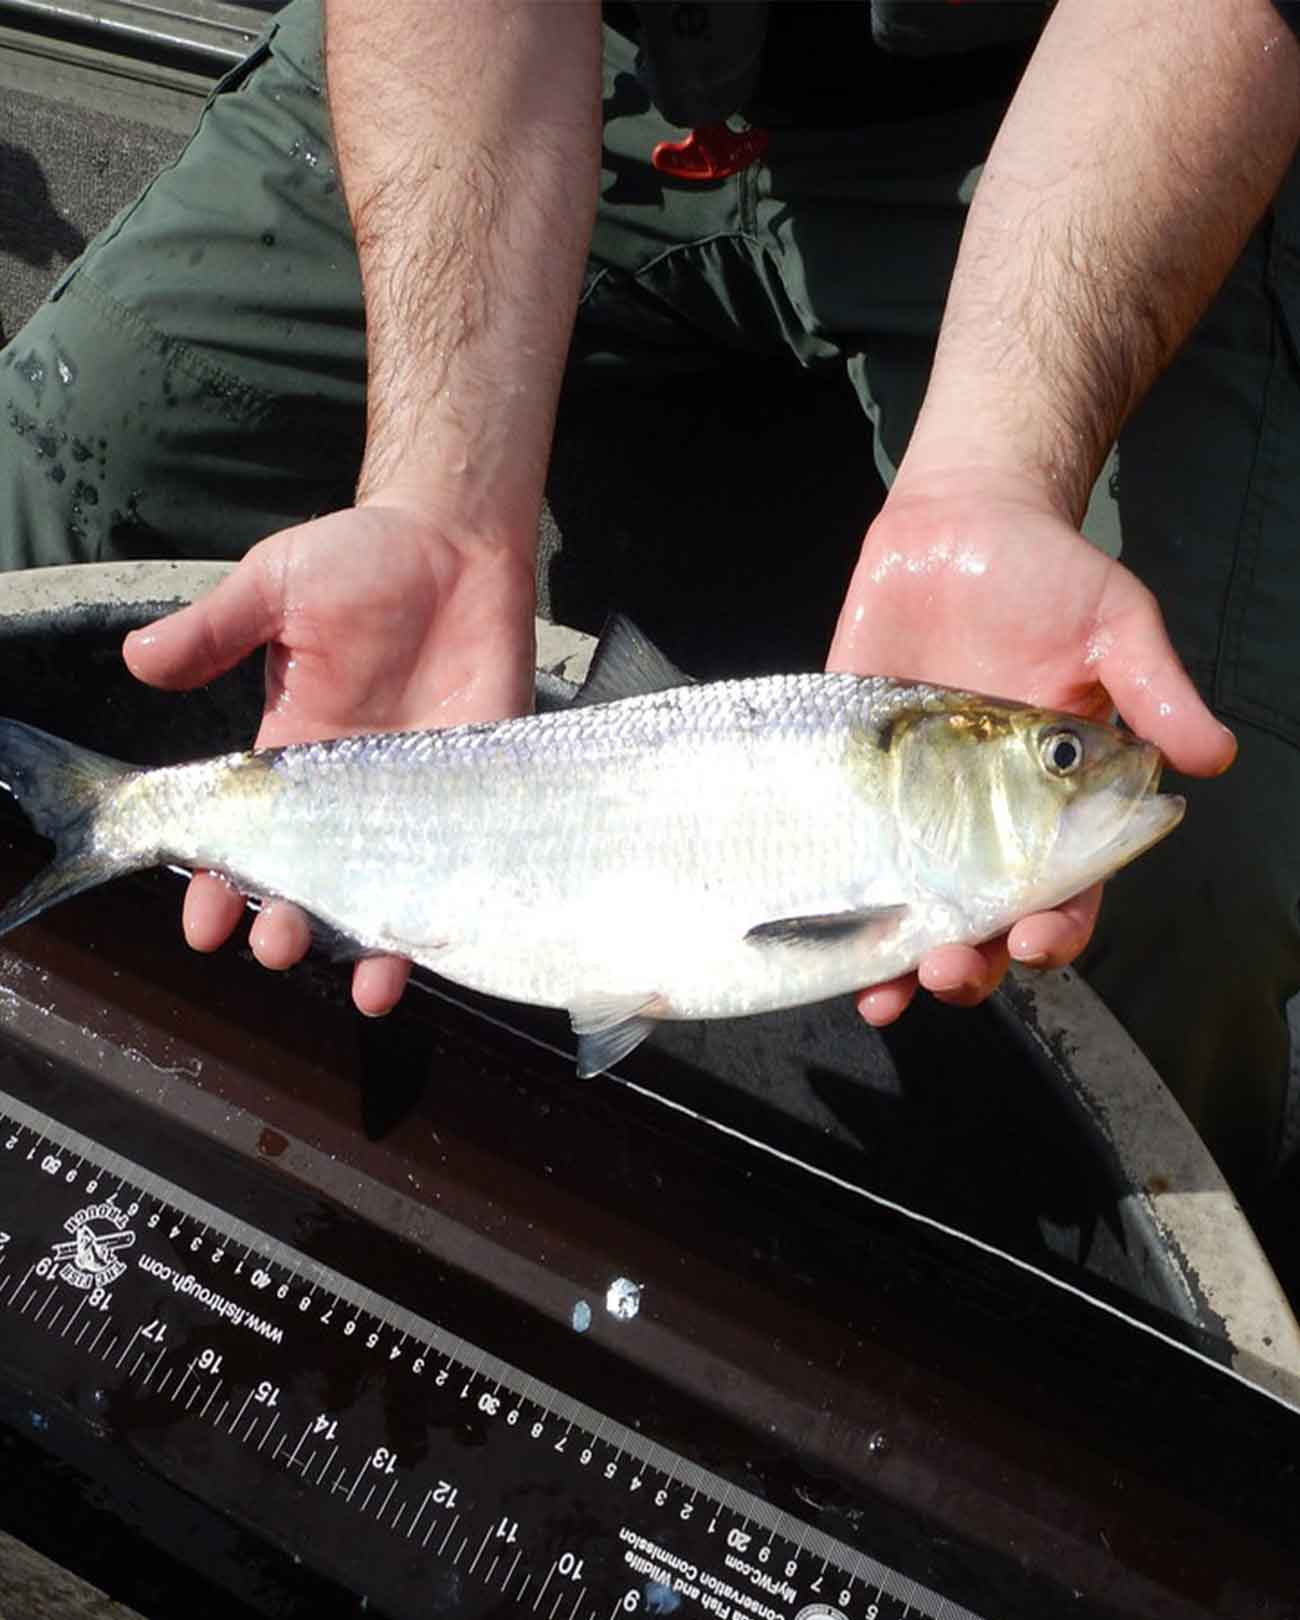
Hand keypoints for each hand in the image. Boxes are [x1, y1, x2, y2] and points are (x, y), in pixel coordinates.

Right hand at [124, 503, 535, 1013]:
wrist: (458, 543)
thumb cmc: (362, 560)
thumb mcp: (275, 587)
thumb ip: (214, 629)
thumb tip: (136, 660)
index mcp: (291, 757)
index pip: (245, 840)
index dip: (218, 884)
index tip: (203, 919)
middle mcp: (350, 795)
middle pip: (309, 885)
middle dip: (285, 926)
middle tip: (275, 941)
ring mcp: (415, 800)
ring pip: (386, 897)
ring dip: (367, 947)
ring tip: (363, 981)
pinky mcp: (478, 790)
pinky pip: (463, 867)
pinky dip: (450, 915)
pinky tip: (436, 951)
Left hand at [826, 467, 1234, 1024]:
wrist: (960, 522)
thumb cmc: (1050, 574)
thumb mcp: (1115, 623)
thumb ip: (1156, 688)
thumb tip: (1214, 756)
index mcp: (1053, 798)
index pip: (1062, 887)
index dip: (1055, 926)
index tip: (1036, 941)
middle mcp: (980, 814)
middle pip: (978, 915)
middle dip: (969, 959)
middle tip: (950, 969)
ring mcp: (911, 799)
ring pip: (905, 902)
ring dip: (896, 958)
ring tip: (884, 992)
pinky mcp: (851, 770)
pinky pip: (840, 844)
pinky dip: (830, 896)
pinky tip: (817, 932)